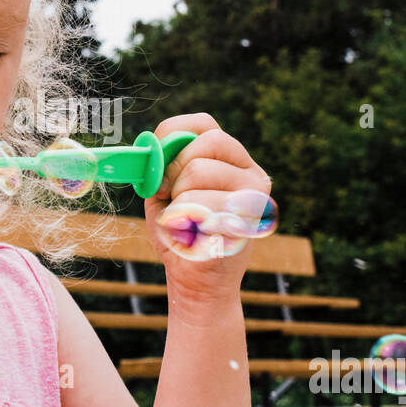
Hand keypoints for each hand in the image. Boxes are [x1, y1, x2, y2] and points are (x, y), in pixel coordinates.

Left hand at [142, 114, 272, 304]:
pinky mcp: (249, 220)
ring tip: (182, 221)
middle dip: (175, 166)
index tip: (155, 157)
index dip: (173, 133)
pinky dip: (183, 221)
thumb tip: (150, 148)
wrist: (195, 282)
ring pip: (199, 171)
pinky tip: (192, 235)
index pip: (204, 124)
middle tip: (166, 193)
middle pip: (208, 142)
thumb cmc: (180, 234)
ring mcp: (255, 196)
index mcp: (231, 161)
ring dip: (177, 199)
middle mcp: (251, 173)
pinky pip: (200, 204)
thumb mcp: (167, 192)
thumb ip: (162, 167)